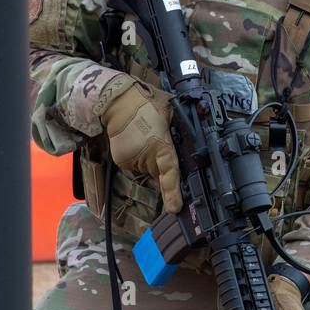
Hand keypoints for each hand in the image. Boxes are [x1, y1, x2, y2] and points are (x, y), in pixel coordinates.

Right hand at [100, 79, 182, 213]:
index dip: (173, 193)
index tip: (174, 209)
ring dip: (151, 160)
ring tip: (146, 136)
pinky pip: (137, 165)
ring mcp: (132, 159)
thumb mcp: (171, 112)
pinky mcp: (122, 160)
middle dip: (163, 164)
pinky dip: (140, 158)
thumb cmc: (147, 102)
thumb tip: (192, 139)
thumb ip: (180, 129)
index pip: (170, 173)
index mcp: (160, 144)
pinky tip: (138, 140)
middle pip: (160, 172)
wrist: (116, 100)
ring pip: (148, 169)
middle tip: (159, 141)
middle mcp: (145, 156)